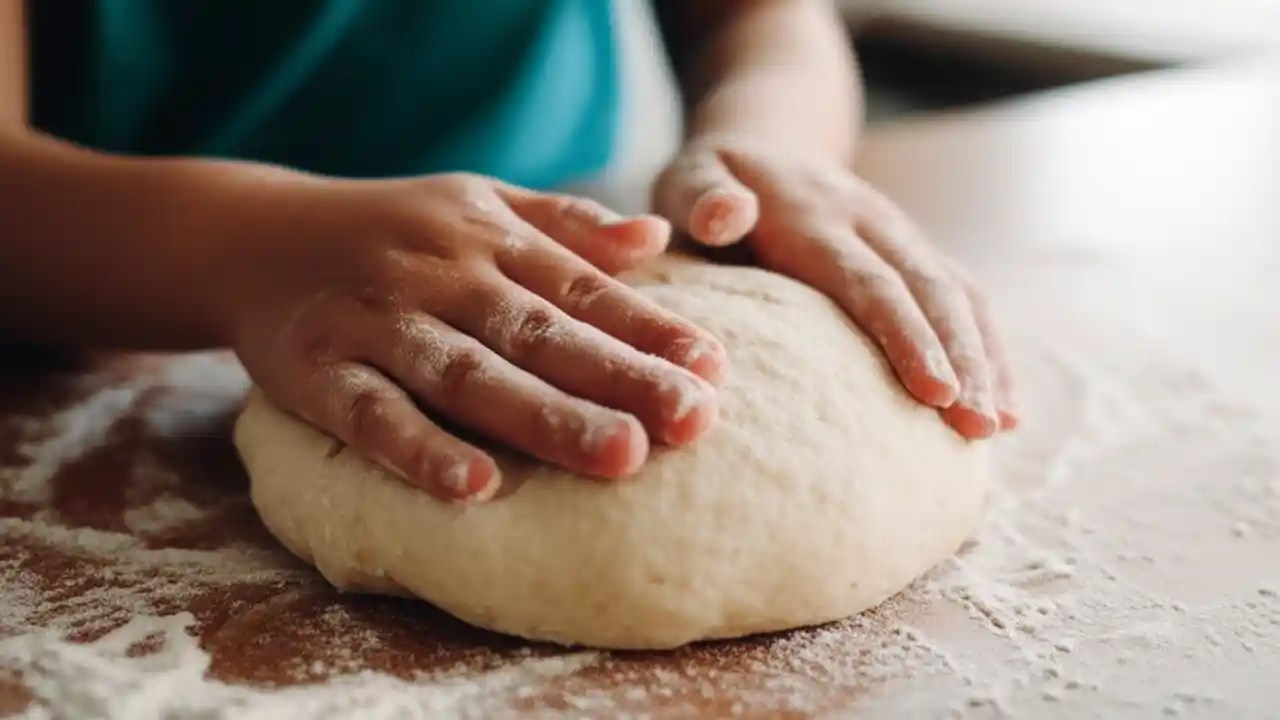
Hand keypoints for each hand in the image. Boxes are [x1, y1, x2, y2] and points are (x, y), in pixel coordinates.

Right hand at [222, 173, 727, 501]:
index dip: (649, 328)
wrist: (249, 234)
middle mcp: (441, 275)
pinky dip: (420, 449)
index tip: (713, 369)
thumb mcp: (478, 203)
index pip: (581, 287)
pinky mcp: (317, 371)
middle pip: (540, 332)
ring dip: (544, 417)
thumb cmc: (392, 228)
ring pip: (469, 373)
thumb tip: (655, 238)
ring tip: (619, 456)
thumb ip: (565, 224)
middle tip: (695, 421)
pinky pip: (371, 415)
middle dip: (620, 377)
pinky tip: (475, 488)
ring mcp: (378, 323)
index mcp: (488, 236)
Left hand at [653, 137, 1015, 438]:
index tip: (934, 390)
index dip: (905, 334)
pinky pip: (964, 298)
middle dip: (961, 359)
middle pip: (929, 292)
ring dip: (984, 360)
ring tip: (998, 426)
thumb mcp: (687, 178)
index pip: (869, 280)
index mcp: (816, 217)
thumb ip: (699, 198)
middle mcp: (872, 223)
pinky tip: (1005, 406)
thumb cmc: (710, 185)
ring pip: (958, 295)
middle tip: (977, 428)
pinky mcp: (914, 254)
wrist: (763, 141)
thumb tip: (727, 215)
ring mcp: (901, 237)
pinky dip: (989, 350)